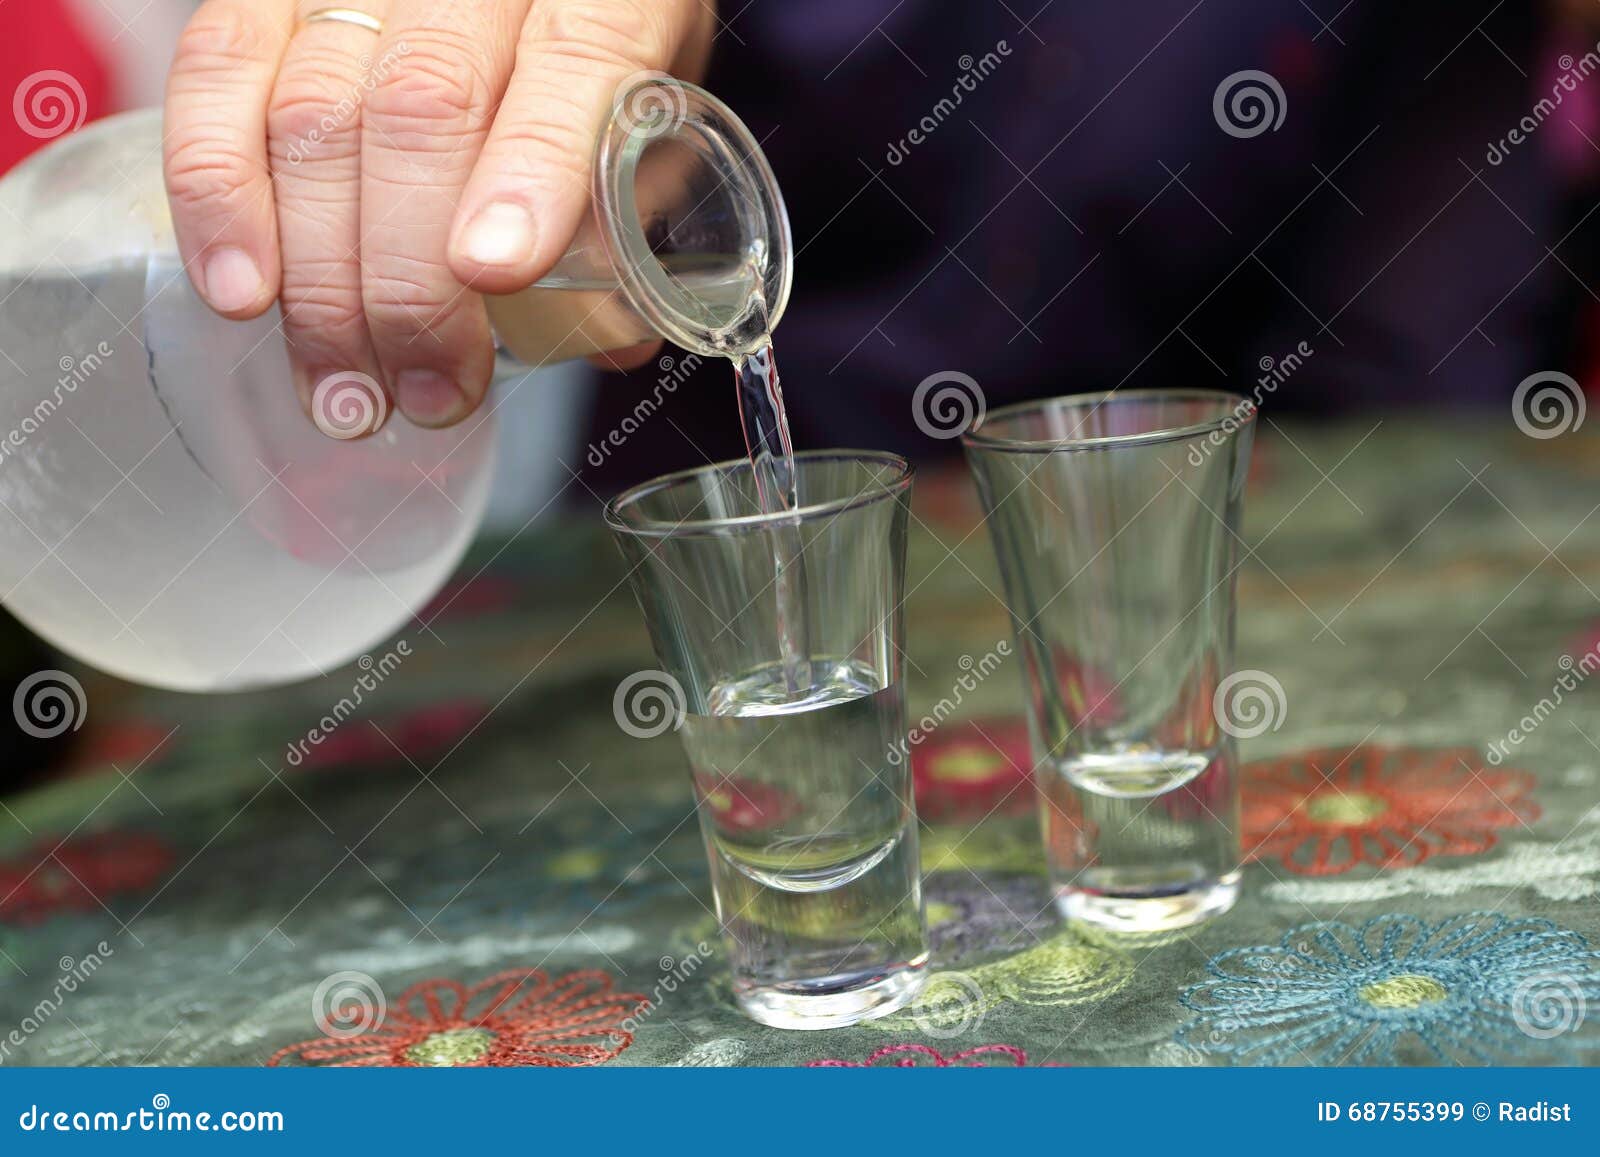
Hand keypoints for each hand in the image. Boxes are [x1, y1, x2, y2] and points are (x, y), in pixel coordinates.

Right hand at [164, 0, 712, 432]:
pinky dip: (217, 193)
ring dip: (325, 278)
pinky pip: (217, 69)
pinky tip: (244, 293)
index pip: (575, 58)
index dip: (531, 169)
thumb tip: (608, 342)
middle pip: (425, 104)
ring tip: (349, 388)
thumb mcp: (649, 124)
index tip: (496, 271)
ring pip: (316, 109)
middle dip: (415, 277)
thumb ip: (628, 214)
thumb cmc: (587, 64)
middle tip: (432, 391)